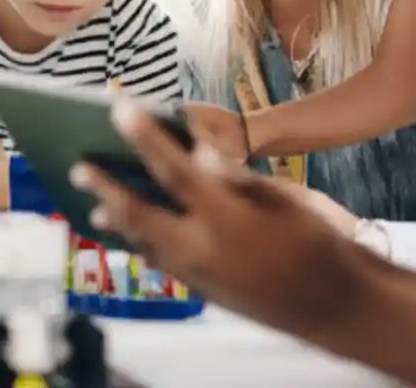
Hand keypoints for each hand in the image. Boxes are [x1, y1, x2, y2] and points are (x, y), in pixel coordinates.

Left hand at [71, 99, 361, 341]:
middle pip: (139, 215)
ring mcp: (199, 277)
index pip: (174, 169)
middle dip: (106, 188)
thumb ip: (236, 176)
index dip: (144, 136)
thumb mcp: (286, 199)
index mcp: (227, 219)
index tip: (119, 108)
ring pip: (144, 244)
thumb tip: (199, 153)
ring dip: (117, 222)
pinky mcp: (204, 294)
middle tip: (78, 167)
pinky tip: (136, 237)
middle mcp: (203, 250)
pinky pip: (161, 264)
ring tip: (94, 206)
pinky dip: (141, 246)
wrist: (337, 307)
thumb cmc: (319, 242)